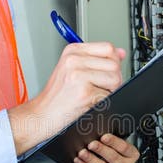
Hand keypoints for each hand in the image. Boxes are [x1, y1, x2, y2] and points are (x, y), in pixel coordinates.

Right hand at [9, 42, 124, 154]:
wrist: (40, 115)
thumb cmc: (56, 96)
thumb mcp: (72, 70)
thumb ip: (97, 60)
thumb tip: (121, 53)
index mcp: (72, 51)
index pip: (108, 48)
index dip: (113, 62)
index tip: (106, 72)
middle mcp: (74, 60)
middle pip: (114, 64)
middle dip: (113, 79)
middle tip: (98, 88)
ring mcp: (78, 76)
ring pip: (115, 79)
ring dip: (109, 91)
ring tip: (93, 95)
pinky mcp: (84, 93)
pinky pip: (108, 96)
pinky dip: (103, 103)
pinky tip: (88, 104)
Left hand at [74, 133, 139, 162]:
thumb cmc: (110, 155)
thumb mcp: (114, 146)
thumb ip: (108, 140)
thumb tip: (94, 132)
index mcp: (132, 155)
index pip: (124, 147)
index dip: (113, 142)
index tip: (103, 137)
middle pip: (113, 158)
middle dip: (101, 150)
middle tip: (91, 144)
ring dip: (90, 159)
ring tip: (82, 152)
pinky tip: (78, 161)